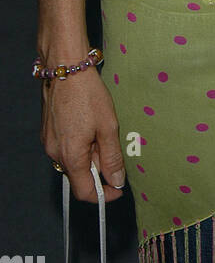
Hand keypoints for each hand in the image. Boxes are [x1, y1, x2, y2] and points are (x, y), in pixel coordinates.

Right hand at [41, 66, 126, 203]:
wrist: (66, 68)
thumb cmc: (88, 94)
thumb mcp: (108, 126)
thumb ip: (112, 157)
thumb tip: (116, 181)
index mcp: (71, 156)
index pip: (84, 192)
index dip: (103, 194)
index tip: (117, 188)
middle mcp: (55, 154)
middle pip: (79, 176)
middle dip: (98, 169)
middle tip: (112, 147)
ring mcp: (49, 143)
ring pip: (72, 162)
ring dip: (89, 156)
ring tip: (101, 131)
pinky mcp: (48, 133)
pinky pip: (65, 149)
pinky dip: (79, 145)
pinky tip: (89, 126)